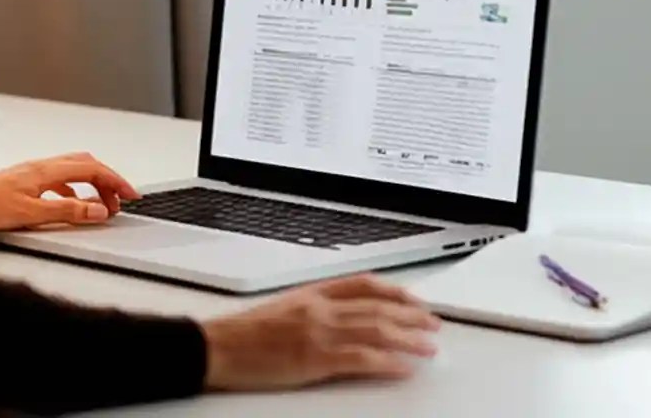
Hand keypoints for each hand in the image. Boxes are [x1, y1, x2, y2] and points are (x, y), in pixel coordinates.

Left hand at [0, 152, 141, 231]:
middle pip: (86, 165)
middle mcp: (41, 166)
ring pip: (73, 171)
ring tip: (101, 205)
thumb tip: (97, 210)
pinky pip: (59, 180)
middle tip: (120, 199)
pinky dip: (74, 190)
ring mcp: (32, 173)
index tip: (130, 194)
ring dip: (92, 185)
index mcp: (46, 170)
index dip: (115, 180)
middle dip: (108, 181)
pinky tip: (72, 205)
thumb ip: (68, 212)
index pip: (92, 169)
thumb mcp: (32, 214)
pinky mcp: (25, 182)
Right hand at [201, 274, 440, 390]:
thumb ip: (314, 309)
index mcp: (313, 294)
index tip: (414, 299)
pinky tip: (402, 367)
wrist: (217, 347)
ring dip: (409, 338)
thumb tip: (342, 317)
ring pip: (376, 330)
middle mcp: (320, 308)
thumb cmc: (244, 334)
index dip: (395, 291)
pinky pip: (361, 358)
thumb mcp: (283, 309)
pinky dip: (387, 362)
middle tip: (433, 324)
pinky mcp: (315, 358)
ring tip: (428, 346)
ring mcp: (319, 332)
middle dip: (411, 315)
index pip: (364, 284)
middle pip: (378, 307)